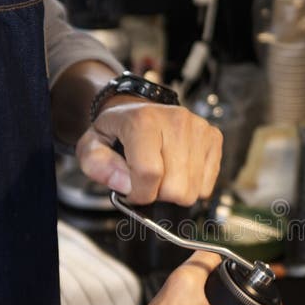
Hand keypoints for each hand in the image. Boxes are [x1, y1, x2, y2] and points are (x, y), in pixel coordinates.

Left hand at [76, 98, 222, 204]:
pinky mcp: (213, 137)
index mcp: (143, 121)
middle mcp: (176, 120)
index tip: (132, 190)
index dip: (138, 194)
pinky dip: (191, 186)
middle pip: (175, 188)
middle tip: (147, 179)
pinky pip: (207, 185)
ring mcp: (198, 129)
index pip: (149, 174)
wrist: (135, 110)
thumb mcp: (91, 147)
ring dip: (174, 191)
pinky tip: (178, 170)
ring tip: (162, 173)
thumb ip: (98, 166)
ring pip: (193, 191)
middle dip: (158, 194)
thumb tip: (125, 185)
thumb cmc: (116, 132)